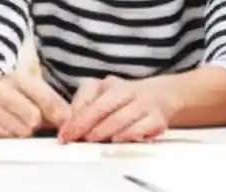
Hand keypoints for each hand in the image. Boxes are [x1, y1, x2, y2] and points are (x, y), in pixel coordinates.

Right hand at [0, 73, 69, 138]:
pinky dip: (11, 136)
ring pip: (20, 131)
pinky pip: (6, 138)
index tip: (66, 122)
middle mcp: (2, 89)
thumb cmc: (17, 94)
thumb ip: (54, 102)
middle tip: (36, 121)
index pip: (46, 99)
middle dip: (39, 124)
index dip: (60, 113)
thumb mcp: (35, 89)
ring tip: (21, 123)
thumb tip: (69, 120)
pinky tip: (9, 127)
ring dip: (25, 132)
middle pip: (34, 118)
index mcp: (20, 78)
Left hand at [58, 76, 173, 143]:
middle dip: (85, 124)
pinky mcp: (157, 119)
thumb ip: (84, 107)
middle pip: (103, 106)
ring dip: (103, 131)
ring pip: (120, 118)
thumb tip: (66, 124)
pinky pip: (141, 128)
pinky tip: (117, 140)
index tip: (64, 132)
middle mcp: (126, 91)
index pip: (88, 96)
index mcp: (109, 84)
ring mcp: (143, 104)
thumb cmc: (126, 101)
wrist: (162, 96)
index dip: (74, 116)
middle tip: (73, 139)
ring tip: (91, 140)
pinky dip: (127, 135)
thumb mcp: (103, 97)